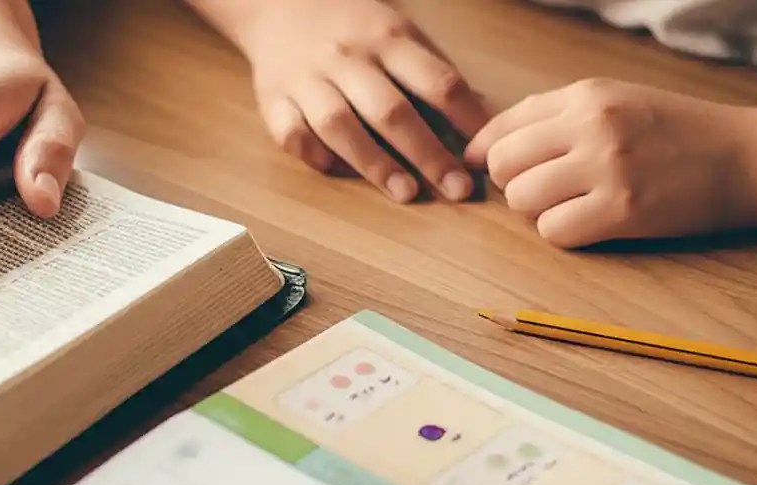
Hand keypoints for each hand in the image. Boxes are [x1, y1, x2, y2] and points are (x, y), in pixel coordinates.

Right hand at [209, 0, 489, 202]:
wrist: (279, 1)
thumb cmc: (352, 26)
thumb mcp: (398, 33)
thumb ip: (434, 73)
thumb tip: (482, 116)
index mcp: (388, 38)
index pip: (436, 81)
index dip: (465, 120)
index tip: (484, 156)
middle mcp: (347, 58)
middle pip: (391, 110)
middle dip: (428, 154)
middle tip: (457, 190)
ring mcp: (307, 79)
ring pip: (339, 124)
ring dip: (374, 163)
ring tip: (406, 193)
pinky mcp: (272, 99)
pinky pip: (290, 133)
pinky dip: (313, 154)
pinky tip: (337, 170)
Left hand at [465, 78, 756, 247]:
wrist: (749, 158)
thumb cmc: (680, 132)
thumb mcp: (619, 101)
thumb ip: (559, 115)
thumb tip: (491, 144)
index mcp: (587, 95)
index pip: (504, 125)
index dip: (488, 153)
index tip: (491, 169)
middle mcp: (592, 125)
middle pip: (504, 165)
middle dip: (513, 184)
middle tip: (542, 191)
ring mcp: (607, 167)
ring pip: (522, 201)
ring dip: (538, 211)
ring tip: (572, 206)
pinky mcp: (622, 210)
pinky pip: (554, 231)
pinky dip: (564, 234)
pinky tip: (591, 224)